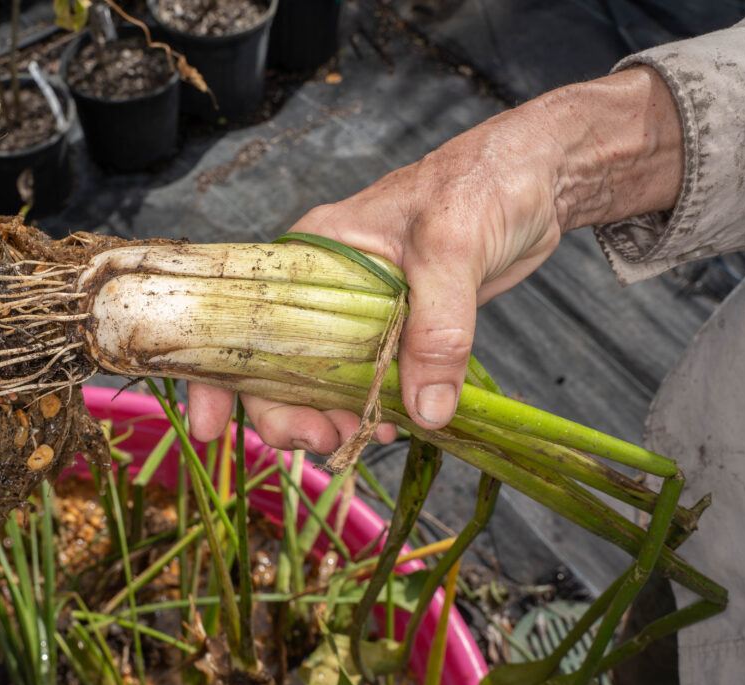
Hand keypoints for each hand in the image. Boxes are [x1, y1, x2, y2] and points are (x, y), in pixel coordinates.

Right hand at [189, 66, 682, 449]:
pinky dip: (370, 412)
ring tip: (356, 440)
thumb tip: (426, 411)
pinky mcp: (394, 333)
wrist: (537, 182)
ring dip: (326, 419)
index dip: (214, 374)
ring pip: (317, 382)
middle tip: (320, 442)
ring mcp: (356, 313)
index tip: (207, 428)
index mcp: (312, 253)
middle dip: (282, 413)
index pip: (241, 317)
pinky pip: (365, 383)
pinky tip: (390, 428)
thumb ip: (437, 328)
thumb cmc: (483, 186)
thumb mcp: (454, 248)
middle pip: (273, 364)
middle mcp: (321, 287)